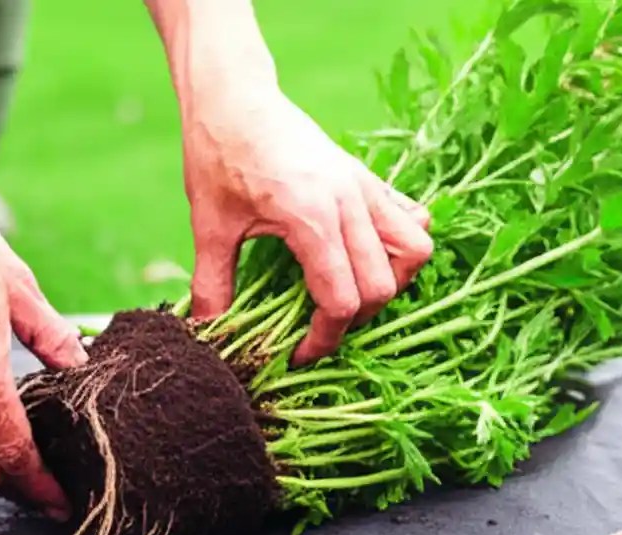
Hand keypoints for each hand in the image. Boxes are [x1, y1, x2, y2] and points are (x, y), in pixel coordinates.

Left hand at [180, 86, 432, 364]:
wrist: (233, 94)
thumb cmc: (218, 154)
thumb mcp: (209, 224)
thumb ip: (213, 282)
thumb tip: (208, 333)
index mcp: (312, 218)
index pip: (342, 301)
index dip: (323, 340)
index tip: (298, 353)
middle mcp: (350, 203)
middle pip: (383, 285)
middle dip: (354, 319)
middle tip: (318, 325)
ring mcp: (364, 188)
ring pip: (414, 250)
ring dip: (391, 280)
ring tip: (353, 289)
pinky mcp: (367, 178)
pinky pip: (410, 217)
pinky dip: (401, 243)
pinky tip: (367, 253)